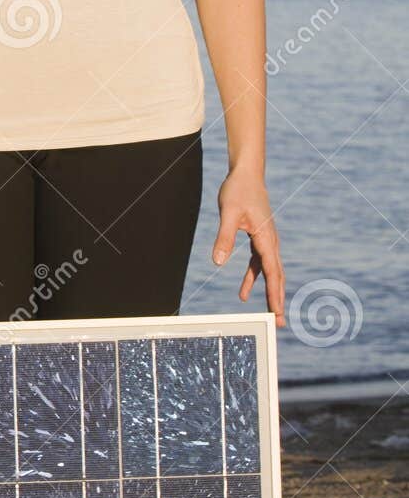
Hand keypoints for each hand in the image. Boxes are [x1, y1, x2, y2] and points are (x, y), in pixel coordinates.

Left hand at [212, 165, 285, 325]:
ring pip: (270, 272)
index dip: (274, 293)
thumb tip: (217, 262)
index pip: (271, 271)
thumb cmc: (238, 191)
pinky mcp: (259, 238)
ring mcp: (266, 240)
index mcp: (265, 237)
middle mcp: (270, 241)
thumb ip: (224, 238)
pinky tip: (244, 292)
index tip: (277, 312)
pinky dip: (253, 278)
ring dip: (269, 292)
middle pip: (276, 276)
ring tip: (269, 314)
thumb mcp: (227, 214)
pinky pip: (258, 264)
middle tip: (280, 323)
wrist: (246, 174)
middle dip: (278, 300)